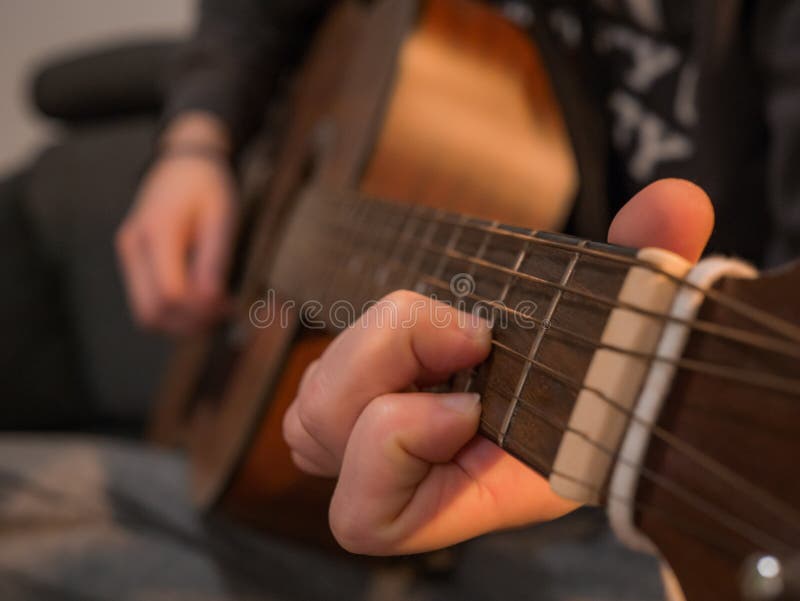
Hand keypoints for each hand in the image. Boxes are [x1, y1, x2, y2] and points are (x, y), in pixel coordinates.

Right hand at [116, 113, 235, 332]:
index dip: (200, 310)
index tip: (229, 305)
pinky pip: (147, 301)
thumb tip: (213, 300)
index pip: (170, 294)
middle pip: (152, 312)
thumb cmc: (207, 185)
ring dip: (180, 323)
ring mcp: (129, 254)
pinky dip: (173, 312)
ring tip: (215, 309)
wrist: (183, 161)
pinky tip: (200, 300)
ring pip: (146, 313)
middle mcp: (134, 246)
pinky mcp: (133, 260)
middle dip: (189, 323)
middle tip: (224, 314)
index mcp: (157, 232)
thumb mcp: (221, 216)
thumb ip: (215, 258)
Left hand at [283, 178, 714, 554]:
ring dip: (368, 349)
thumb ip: (649, 278)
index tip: (472, 400)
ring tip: (446, 326)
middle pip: (322, 438)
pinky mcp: (371, 401)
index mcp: (476, 492)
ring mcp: (385, 439)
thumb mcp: (635, 337)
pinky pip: (316, 386)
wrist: (590, 383)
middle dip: (382, 363)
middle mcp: (420, 475)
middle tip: (469, 332)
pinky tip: (423, 328)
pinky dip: (355, 347)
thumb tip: (677, 201)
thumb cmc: (610, 381)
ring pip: (308, 411)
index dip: (398, 445)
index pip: (372, 518)